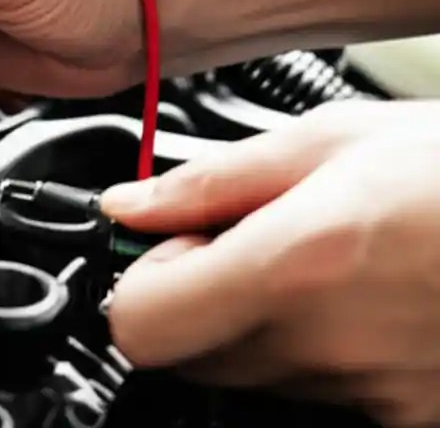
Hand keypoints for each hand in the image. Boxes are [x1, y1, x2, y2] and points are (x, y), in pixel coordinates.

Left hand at [102, 100, 439, 427]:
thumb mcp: (333, 140)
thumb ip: (212, 181)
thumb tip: (129, 208)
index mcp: (294, 269)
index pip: (138, 325)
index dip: (140, 280)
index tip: (168, 241)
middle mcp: (330, 350)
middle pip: (188, 355)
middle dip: (193, 297)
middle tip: (244, 239)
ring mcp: (379, 398)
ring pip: (255, 375)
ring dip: (259, 321)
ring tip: (325, 256)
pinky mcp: (413, 417)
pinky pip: (327, 392)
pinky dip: (323, 349)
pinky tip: (369, 293)